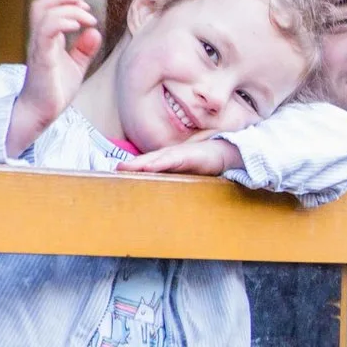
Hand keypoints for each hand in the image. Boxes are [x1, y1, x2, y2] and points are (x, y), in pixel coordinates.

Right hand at [8, 0, 101, 155]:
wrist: (41, 113)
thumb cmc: (55, 90)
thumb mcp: (75, 67)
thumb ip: (84, 49)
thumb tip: (94, 32)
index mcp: (46, 39)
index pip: (47, 7)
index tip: (85, 6)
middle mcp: (39, 40)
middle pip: (40, 4)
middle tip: (85, 5)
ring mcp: (38, 48)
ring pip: (44, 15)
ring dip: (69, 11)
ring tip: (88, 19)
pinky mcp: (41, 59)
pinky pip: (46, 32)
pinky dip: (62, 22)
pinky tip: (78, 27)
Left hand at [117, 135, 242, 176]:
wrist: (230, 152)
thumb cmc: (209, 162)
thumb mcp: (189, 172)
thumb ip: (177, 178)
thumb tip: (165, 193)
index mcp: (171, 161)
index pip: (150, 164)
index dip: (134, 167)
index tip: (119, 172)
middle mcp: (173, 156)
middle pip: (149, 161)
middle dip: (133, 166)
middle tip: (116, 169)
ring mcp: (180, 155)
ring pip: (157, 159)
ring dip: (141, 163)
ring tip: (125, 167)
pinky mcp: (190, 156)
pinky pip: (172, 159)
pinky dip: (159, 162)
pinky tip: (148, 166)